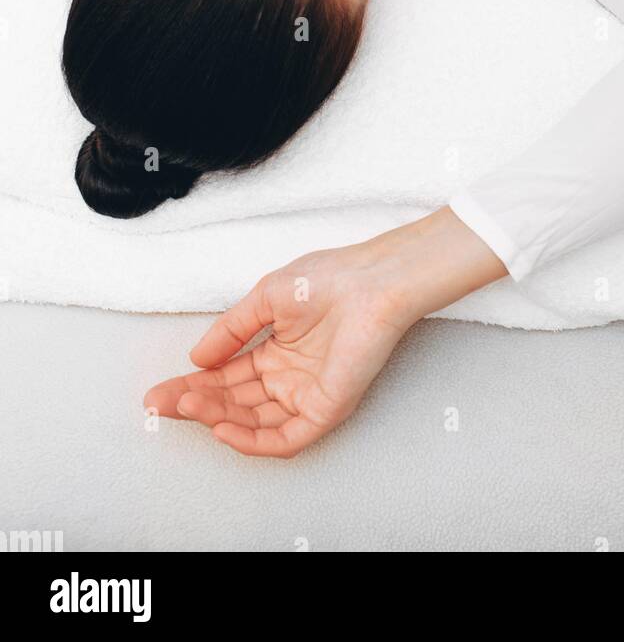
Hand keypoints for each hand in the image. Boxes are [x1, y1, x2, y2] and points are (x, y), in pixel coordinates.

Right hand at [144, 208, 504, 457]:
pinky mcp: (325, 409)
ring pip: (252, 422)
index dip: (191, 385)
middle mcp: (288, 379)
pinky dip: (250, 439)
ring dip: (216, 417)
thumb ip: (231, 330)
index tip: (157, 392)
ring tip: (186, 405)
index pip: (226, 377)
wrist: (372, 282)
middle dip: (195, 404)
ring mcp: (306, 396)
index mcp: (276, 352)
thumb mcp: (265, 299)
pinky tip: (221, 427)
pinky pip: (284, 438)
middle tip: (159, 405)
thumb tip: (196, 358)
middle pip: (233, 402)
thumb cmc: (328, 279)